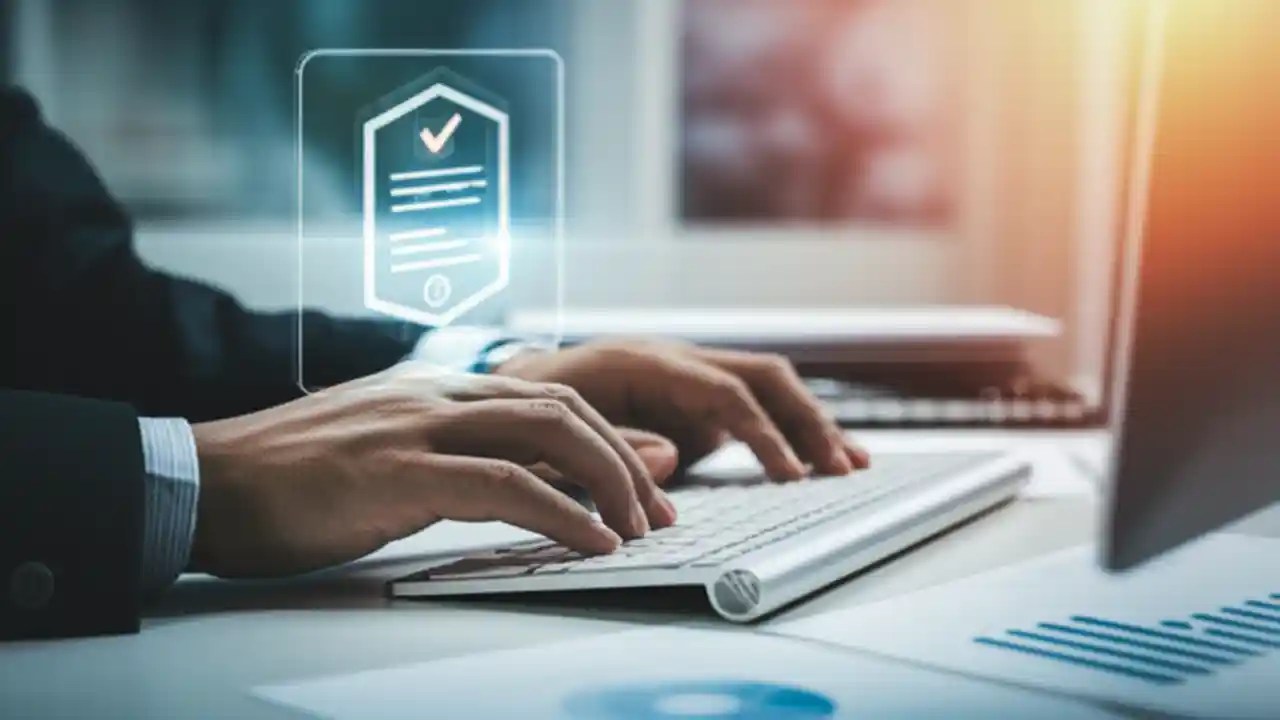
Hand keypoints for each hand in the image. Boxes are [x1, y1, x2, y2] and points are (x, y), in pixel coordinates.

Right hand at [188, 363, 675, 577]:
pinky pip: (506, 486)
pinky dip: (563, 513)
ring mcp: (418, 427)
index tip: (647, 480)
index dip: (609, 437)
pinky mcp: (398, 472)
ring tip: (642, 528)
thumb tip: (526, 479)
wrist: (204, 481)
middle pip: (564, 407)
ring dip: (611, 480)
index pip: (548, 396)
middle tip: (662, 509)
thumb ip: (455, 456)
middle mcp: (436, 394)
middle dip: (626, 458)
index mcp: (435, 387)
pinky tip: (594, 543)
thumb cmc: (292, 479)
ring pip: (548, 433)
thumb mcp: (385, 455)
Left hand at [496, 341, 868, 481]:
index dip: (762, 433)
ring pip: (770, 390)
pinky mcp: (697, 404)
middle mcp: (680, 361)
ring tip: (852, 465)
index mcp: (647, 362)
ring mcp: (693, 379)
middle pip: (764, 377)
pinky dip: (789, 436)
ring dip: (811, 425)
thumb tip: (675, 456)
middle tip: (841, 467)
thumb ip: (614, 443)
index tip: (791, 474)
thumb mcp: (558, 430)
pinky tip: (820, 461)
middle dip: (807, 421)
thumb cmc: (533, 411)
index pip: (724, 391)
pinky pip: (755, 412)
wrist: (517, 390)